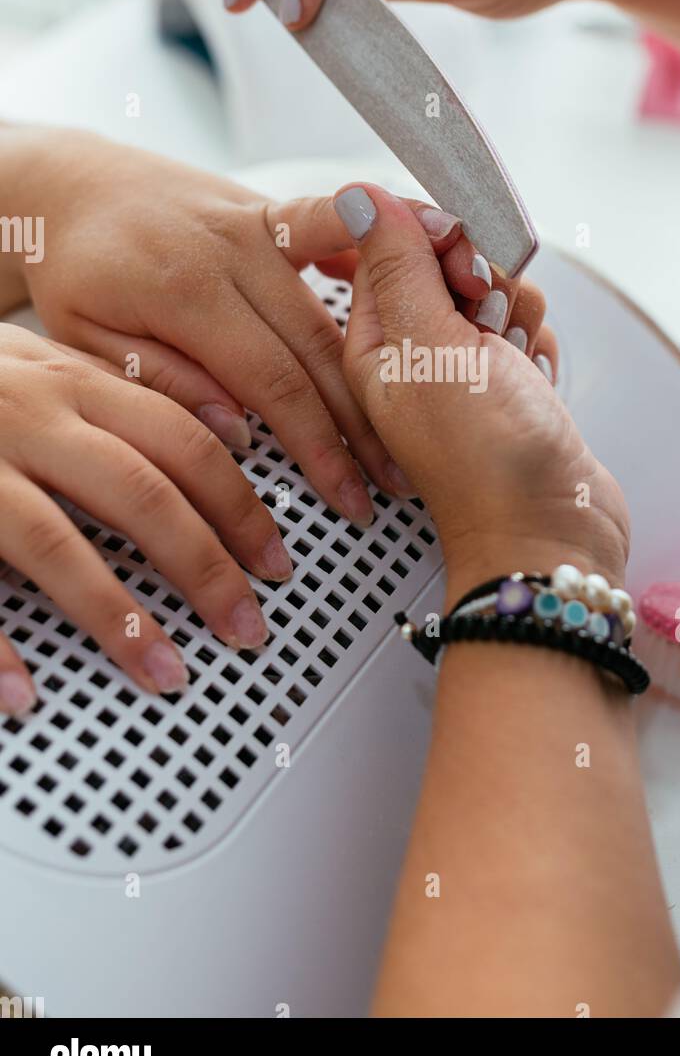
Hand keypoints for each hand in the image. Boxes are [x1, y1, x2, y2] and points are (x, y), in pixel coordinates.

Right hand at [0, 327, 293, 715]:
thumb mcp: (45, 361)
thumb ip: (127, 391)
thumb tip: (233, 427)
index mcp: (69, 382)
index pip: (182, 440)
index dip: (241, 504)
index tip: (278, 560)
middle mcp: (26, 417)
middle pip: (141, 494)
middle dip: (207, 567)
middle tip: (247, 626)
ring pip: (57, 545)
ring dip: (121, 620)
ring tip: (169, 674)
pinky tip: (23, 695)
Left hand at [4, 126, 494, 528]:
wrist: (73, 183)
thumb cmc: (77, 267)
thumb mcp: (88, 339)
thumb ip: (162, 383)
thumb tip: (235, 431)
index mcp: (185, 290)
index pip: (273, 384)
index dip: (318, 447)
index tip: (346, 495)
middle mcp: (232, 249)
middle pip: (320, 348)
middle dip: (362, 422)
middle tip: (393, 478)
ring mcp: (258, 222)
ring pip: (338, 302)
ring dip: (381, 361)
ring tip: (415, 411)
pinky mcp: (273, 210)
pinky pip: (339, 237)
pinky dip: (382, 258)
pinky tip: (426, 282)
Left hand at [335, 186, 629, 607]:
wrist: (550, 533)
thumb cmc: (484, 455)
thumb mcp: (430, 347)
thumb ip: (399, 266)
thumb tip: (361, 195)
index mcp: (372, 339)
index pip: (392, 244)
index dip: (435, 239)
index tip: (463, 270)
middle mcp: (412, 349)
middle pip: (450, 259)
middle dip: (485, 279)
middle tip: (488, 324)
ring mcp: (463, 365)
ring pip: (496, 288)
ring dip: (517, 312)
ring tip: (513, 363)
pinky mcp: (507, 379)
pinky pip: (524, 324)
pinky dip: (536, 343)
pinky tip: (534, 379)